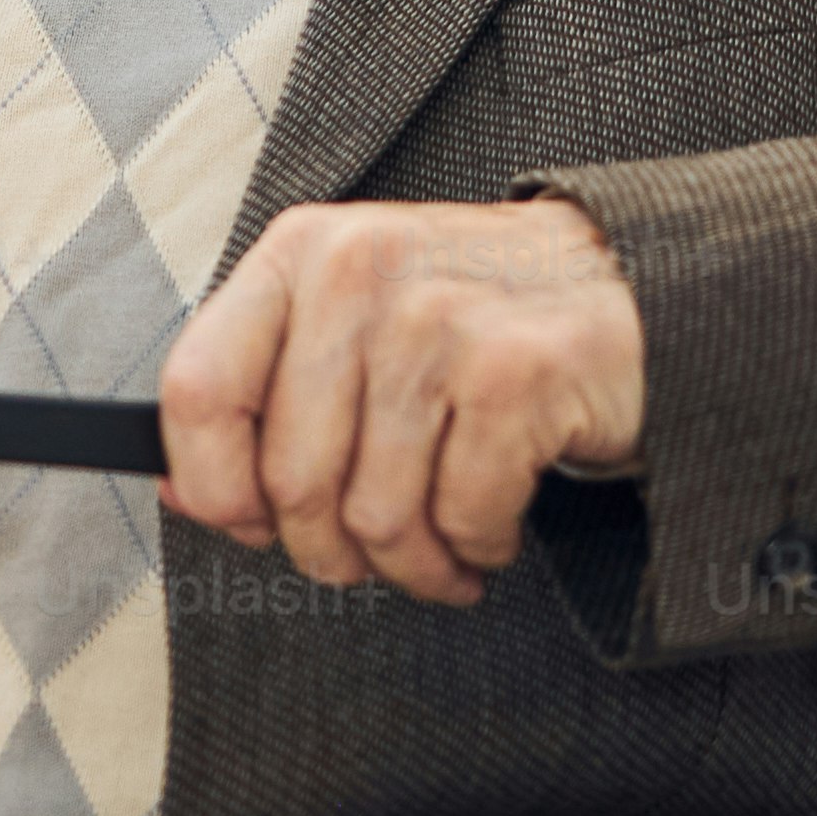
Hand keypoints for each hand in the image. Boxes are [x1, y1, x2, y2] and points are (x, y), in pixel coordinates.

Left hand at [155, 195, 648, 607]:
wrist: (629, 285)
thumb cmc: (474, 318)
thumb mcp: (354, 323)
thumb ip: (267, 394)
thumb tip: (187, 496)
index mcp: (300, 253)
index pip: (197, 389)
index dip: (214, 484)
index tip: (249, 522)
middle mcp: (359, 271)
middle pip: (292, 479)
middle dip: (332, 549)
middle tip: (373, 556)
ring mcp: (438, 318)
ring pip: (377, 514)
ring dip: (413, 562)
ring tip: (442, 550)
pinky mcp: (515, 372)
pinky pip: (462, 518)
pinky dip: (479, 546)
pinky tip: (495, 524)